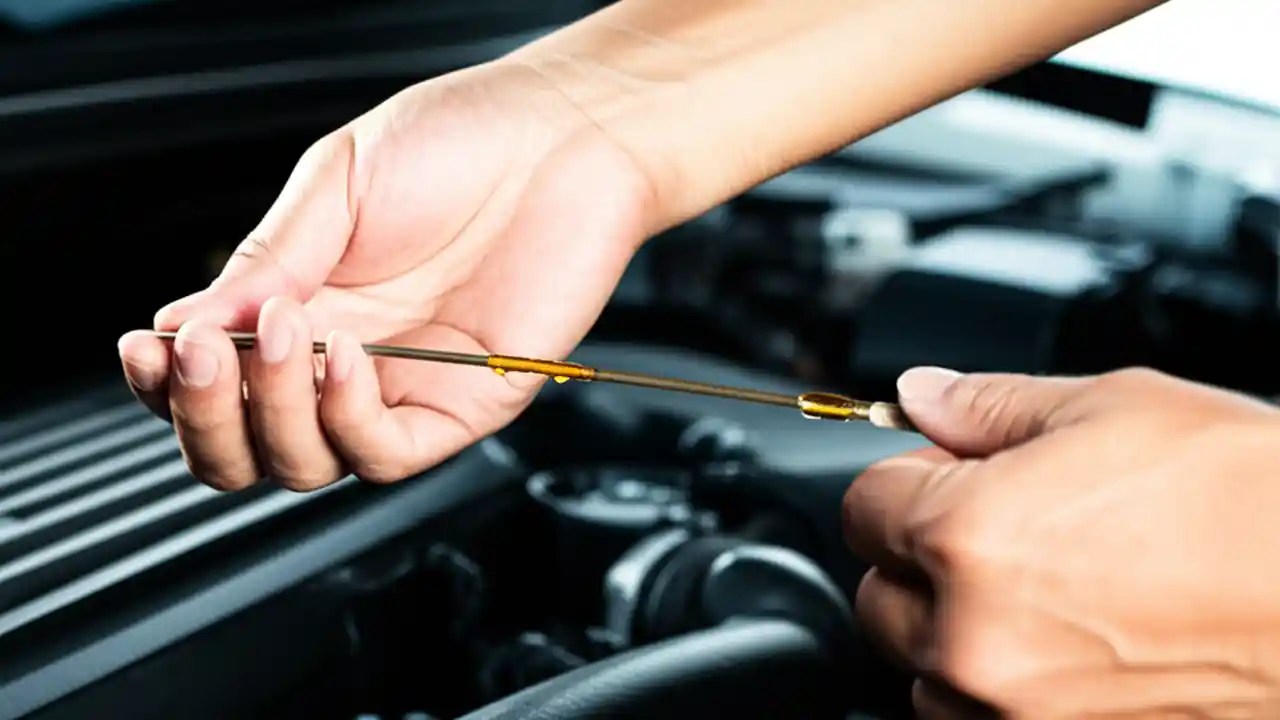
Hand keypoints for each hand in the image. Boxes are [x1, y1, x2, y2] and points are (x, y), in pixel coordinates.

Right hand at [116, 59, 654, 490]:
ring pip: (306, 465)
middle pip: (247, 448)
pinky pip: (386, 453)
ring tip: (273, 333)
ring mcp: (400, 389)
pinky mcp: (461, 406)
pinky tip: (341, 355)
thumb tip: (180, 324)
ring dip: (269, 414)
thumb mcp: (336, 186)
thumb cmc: (459, 145)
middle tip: (196, 353)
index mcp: (302, 310)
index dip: (169, 384)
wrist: (561, 137)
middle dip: (203, 416)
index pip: (215, 386)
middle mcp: (342, 361)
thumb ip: (267, 261)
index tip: (146, 346)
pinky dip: (346, 418)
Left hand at [844, 367, 1279, 717]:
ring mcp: (1011, 711)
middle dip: (922, 554)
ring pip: (924, 667)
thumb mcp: (1112, 407)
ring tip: (1051, 590)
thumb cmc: (1250, 502)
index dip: (906, 479)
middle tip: (1005, 528)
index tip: (945, 474)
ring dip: (957, 628)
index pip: (861, 504)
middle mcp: (972, 636)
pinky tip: (1071, 643)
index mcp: (965, 535)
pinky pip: (976, 718)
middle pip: (880, 591)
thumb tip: (919, 395)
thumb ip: (985, 406)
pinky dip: (999, 685)